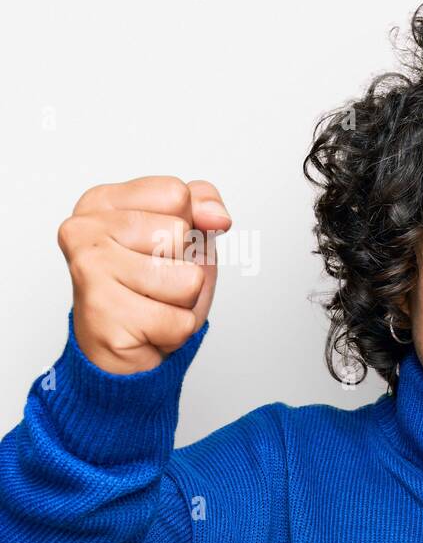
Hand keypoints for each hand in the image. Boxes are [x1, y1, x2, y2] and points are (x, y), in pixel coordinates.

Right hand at [58, 175, 231, 373]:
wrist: (129, 348)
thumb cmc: (156, 288)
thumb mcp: (190, 235)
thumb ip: (203, 204)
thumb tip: (217, 217)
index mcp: (102, 201)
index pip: (177, 194)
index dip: (190, 226)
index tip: (164, 247)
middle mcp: (85, 229)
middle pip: (181, 234)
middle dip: (188, 267)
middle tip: (159, 283)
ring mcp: (89, 269)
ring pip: (187, 279)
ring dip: (184, 302)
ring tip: (155, 305)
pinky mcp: (102, 312)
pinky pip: (179, 320)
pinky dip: (176, 330)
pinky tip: (149, 328)